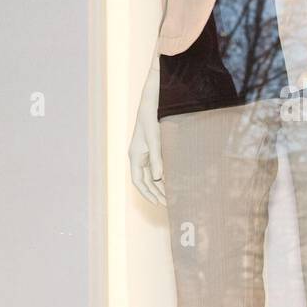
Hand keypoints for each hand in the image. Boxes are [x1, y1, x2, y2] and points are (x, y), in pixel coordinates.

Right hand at [128, 60, 166, 204]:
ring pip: (149, 175)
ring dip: (158, 186)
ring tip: (171, 196)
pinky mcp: (151, 149)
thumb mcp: (154, 138)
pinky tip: (171, 181)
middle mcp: (137, 156)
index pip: (138, 181)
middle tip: (168, 204)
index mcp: (134, 155)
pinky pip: (154, 167)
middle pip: (144, 181)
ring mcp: (144, 153)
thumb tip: (158, 177)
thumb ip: (156, 157)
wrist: (150, 102)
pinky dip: (161, 176)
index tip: (158, 203)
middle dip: (155, 193)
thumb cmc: (150, 118)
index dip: (147, 194)